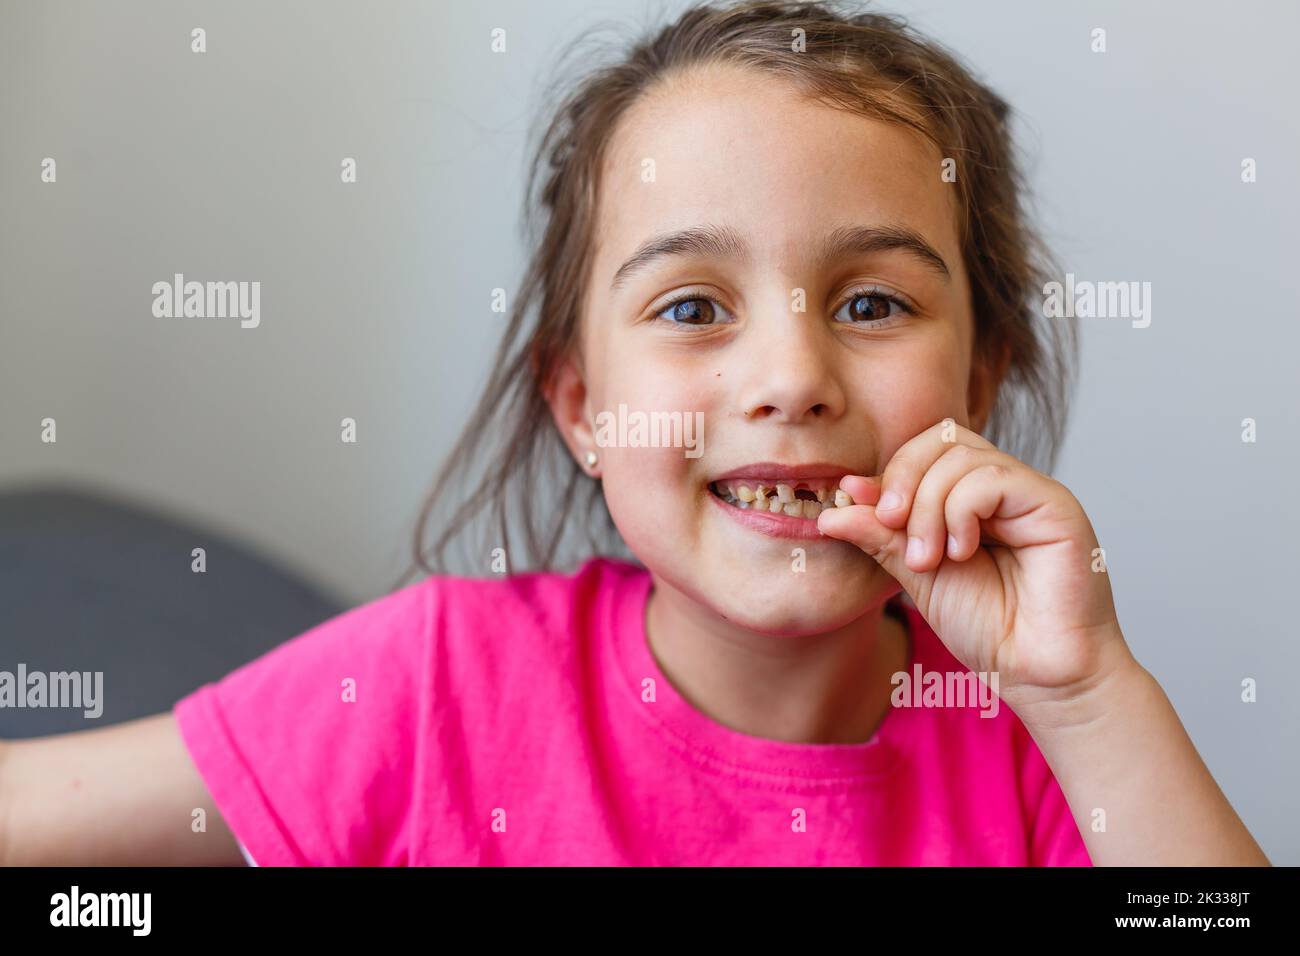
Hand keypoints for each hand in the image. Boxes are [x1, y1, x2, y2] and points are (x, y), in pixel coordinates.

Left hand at [817, 418, 1133, 710]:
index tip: (855, 507)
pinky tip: (961, 552)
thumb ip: (881, 537)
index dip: (886, 474)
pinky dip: (961, 511)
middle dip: (902, 478)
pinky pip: (992, 478)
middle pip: (942, 439)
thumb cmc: (989, 628)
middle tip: (890, 525)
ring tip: (927, 558)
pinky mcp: (1054, 505)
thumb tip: (832, 509)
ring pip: (961, 457)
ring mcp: (1030, 492)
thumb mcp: (917, 574)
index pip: (924, 451)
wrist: (1038, 674)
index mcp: (971, 497)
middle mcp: (1003, 486)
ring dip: (928, 507)